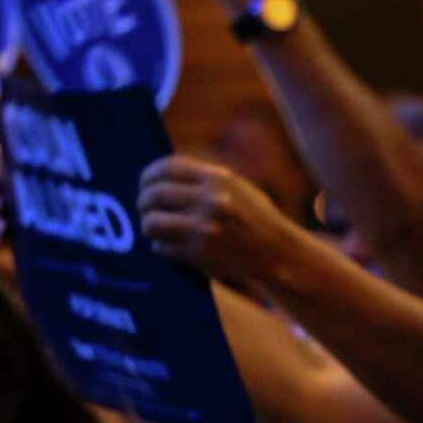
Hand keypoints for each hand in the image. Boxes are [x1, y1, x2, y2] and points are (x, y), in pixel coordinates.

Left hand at [139, 155, 307, 285]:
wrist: (279, 253)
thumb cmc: (256, 218)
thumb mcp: (236, 187)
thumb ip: (202, 179)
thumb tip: (159, 176)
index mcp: (218, 180)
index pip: (167, 168)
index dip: (149, 175)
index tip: (145, 183)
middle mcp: (210, 202)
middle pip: (154, 195)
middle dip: (143, 202)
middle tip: (145, 208)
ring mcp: (204, 230)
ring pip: (152, 222)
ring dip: (149, 225)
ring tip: (155, 227)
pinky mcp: (200, 254)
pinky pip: (162, 247)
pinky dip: (162, 245)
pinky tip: (172, 245)